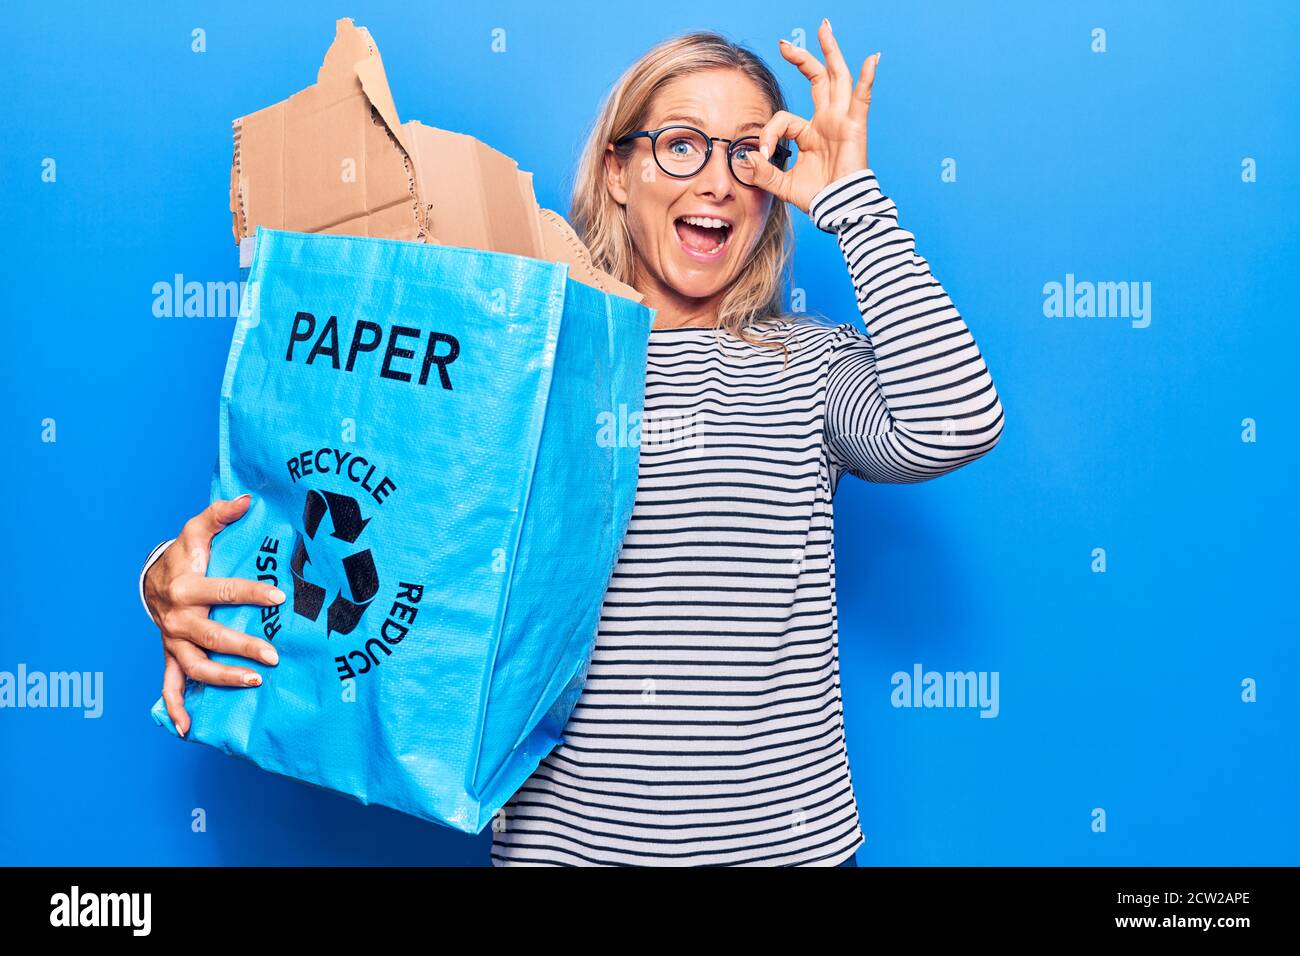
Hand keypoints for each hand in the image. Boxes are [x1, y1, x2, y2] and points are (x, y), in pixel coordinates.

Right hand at [143, 494, 284, 735]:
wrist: (153, 580)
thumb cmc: (184, 555)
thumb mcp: (197, 530)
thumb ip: (220, 515)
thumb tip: (247, 500)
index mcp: (188, 587)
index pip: (224, 591)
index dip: (252, 593)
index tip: (279, 597)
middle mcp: (178, 618)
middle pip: (212, 637)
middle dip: (243, 647)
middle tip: (274, 656)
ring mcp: (174, 641)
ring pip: (195, 666)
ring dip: (223, 677)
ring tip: (254, 683)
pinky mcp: (171, 655)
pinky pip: (170, 685)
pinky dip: (177, 707)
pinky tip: (188, 729)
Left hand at [749, 19, 879, 213]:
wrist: (838, 210)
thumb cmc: (817, 198)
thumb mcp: (782, 184)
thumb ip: (763, 172)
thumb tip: (744, 158)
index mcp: (810, 134)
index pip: (783, 119)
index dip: (770, 133)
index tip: (764, 154)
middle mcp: (827, 121)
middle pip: (817, 80)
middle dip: (802, 58)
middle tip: (785, 43)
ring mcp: (841, 121)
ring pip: (837, 78)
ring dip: (831, 52)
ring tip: (824, 28)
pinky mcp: (855, 127)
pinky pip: (861, 98)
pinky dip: (866, 79)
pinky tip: (872, 60)